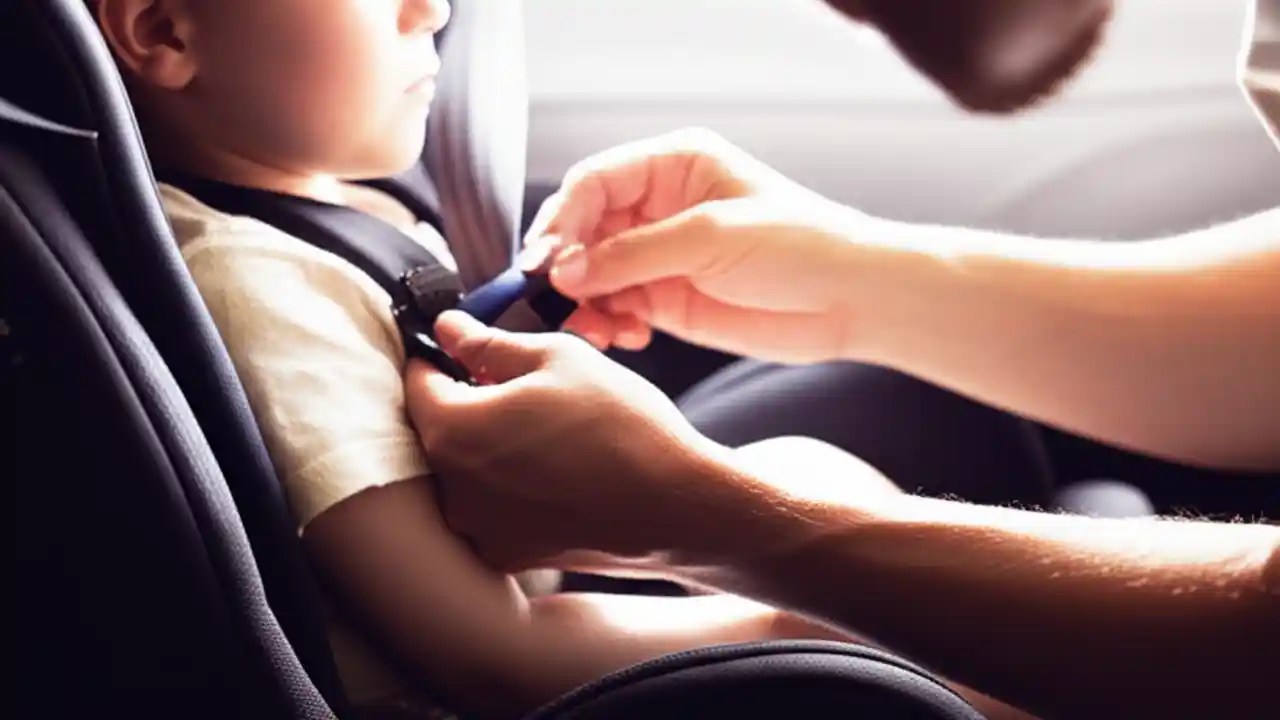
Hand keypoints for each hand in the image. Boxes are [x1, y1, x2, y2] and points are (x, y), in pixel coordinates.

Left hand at [404, 310, 737, 572]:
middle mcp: (452, 487)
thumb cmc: (620, 424)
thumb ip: (488, 343)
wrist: (675, 505)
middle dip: (468, 404)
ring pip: (465, 472)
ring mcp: (478, 528)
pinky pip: (490, 510)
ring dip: (489, 449)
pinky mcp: (508, 554)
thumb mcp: (557, 358)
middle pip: (438, 431)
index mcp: (453, 430)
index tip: (467, 350)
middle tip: (524, 391)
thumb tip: (447, 329)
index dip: (440, 358)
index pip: (417, 382)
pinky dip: (509, 490)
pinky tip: (554, 475)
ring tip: (547, 434)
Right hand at [522, 129, 874, 364]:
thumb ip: (632, 254)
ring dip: (584, 303)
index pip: (592, 184)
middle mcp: (659, 207)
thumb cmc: (800, 245)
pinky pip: (617, 307)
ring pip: (593, 275)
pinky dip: (608, 324)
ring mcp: (662, 255)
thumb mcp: (709, 238)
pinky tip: (624, 336)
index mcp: (671, 165)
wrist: (852, 299)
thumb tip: (563, 271)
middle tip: (555, 301)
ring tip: (595, 329)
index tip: (545, 262)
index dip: (561, 221)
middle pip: (583, 231)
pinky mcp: (669, 299)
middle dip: (566, 267)